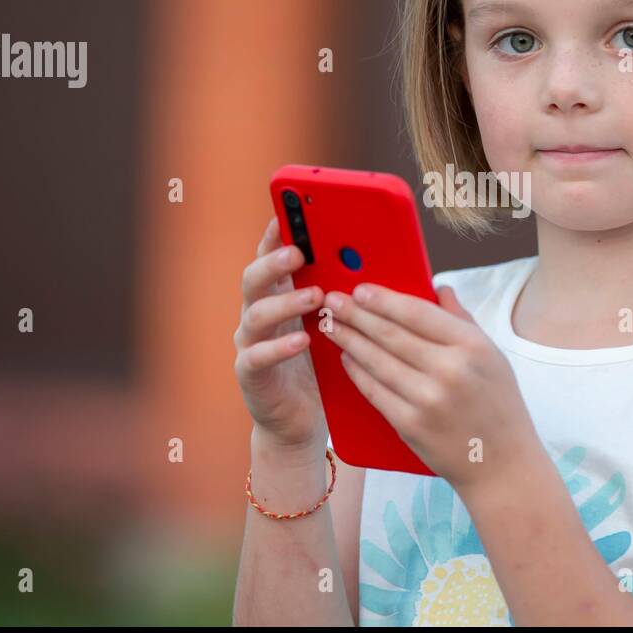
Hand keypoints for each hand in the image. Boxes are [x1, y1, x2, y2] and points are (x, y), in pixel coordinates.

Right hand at [233, 216, 327, 457]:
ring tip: (314, 296)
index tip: (285, 211)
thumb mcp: (336, 324)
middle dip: (274, 262)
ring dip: (284, 302)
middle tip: (299, 253)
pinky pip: (256, 357)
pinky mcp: (250, 375)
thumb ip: (346, 295)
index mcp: (277, 295)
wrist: (298, 420)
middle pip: (254, 278)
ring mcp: (249, 343)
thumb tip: (383, 264)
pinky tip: (300, 341)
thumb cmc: (322, 365)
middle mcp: (257, 313)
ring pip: (255, 314)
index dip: (274, 234)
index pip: (271, 257)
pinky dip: (278, 347)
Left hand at [321, 282, 538, 492]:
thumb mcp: (492, 356)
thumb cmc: (498, 405)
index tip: (360, 289)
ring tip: (332, 325)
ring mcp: (428, 400)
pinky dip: (357, 372)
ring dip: (349, 340)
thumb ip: (462, 320)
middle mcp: (450, 370)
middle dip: (356, 314)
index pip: (418, 313)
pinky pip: (375, 391)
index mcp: (472, 346)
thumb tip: (438, 288)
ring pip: (377, 361)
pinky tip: (346, 358)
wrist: (502, 466)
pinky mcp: (411, 425)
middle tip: (332, 300)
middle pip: (391, 334)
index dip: (384, 299)